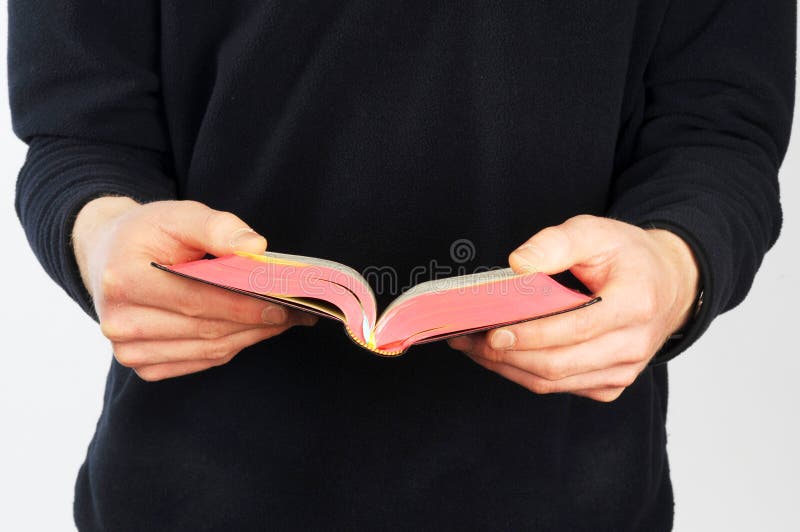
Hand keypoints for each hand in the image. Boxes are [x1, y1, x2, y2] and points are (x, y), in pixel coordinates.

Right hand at [72, 197, 315, 380]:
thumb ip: (218, 227)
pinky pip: (202, 361)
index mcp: (124, 280)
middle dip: (257, 322)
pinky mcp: (145, 366)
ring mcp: (129, 350)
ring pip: (209, 351)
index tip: (284, 302)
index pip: (196, 300)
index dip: (244, 304)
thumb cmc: (149, 233)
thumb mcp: (179, 215)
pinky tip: (254, 330)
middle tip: (298, 311)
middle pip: (206, 330)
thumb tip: (256, 247)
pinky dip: (232, 346)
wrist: (110, 256)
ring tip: (284, 319)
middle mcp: (120, 323)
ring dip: (251, 336)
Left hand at [447, 215, 698, 401]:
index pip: (575, 329)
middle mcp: (633, 346)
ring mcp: (623, 371)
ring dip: (506, 367)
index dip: (530, 335)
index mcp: (635, 305)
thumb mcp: (597, 231)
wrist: (668, 285)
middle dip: (505, 355)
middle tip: (466, 338)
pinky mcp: (610, 384)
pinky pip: (559, 388)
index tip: (491, 331)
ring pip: (553, 383)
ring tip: (471, 346)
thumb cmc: (627, 257)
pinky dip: (523, 373)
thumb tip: (518, 264)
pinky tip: (499, 355)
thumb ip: (556, 242)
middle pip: (558, 364)